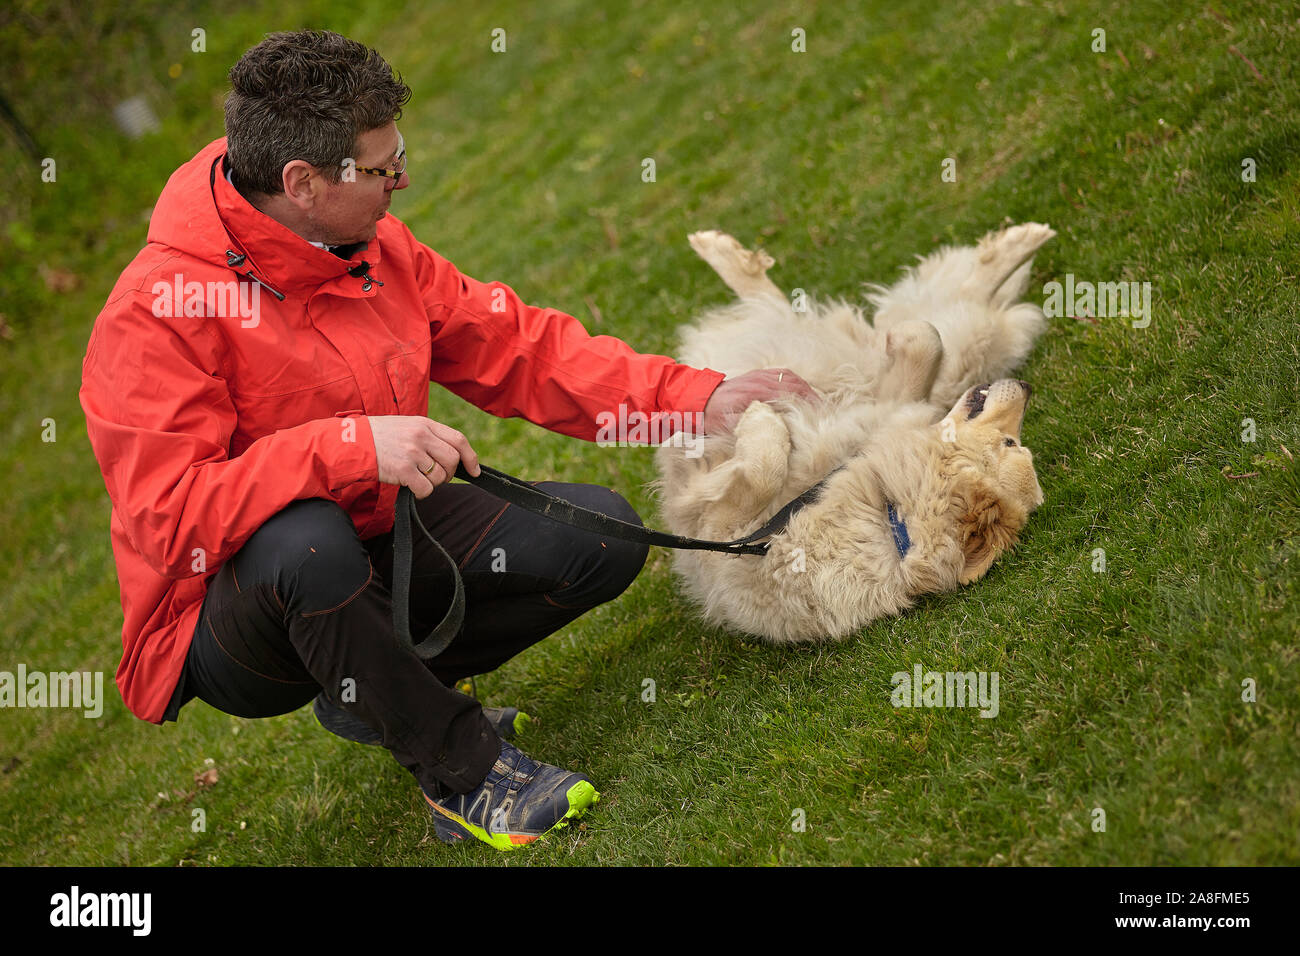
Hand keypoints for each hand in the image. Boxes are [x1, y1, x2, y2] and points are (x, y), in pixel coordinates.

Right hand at [369, 415, 480, 498]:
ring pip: (441, 476)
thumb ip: (428, 436)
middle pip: (453, 460)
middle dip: (450, 473)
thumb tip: (451, 455)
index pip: (458, 439)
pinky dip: (423, 493)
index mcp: (424, 424)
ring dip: (434, 483)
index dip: (471, 457)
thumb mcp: (406, 426)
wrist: (351, 443)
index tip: (474, 470)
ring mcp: (412, 453)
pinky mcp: (403, 470)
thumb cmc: (379, 437)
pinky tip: (412, 488)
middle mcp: (421, 436)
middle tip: (437, 477)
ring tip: (419, 479)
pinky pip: (426, 489)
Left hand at [702, 368, 817, 434]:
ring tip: (817, 402)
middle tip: (824, 411)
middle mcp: (761, 381)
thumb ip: (754, 426)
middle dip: (811, 398)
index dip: (806, 406)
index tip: (818, 416)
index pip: (789, 397)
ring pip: (791, 378)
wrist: (698, 399)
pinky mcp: (758, 374)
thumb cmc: (714, 417)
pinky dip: (796, 382)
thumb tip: (775, 432)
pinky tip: (802, 390)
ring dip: (806, 389)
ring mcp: (760, 375)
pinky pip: (783, 374)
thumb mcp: (733, 426)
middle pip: (795, 386)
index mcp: (757, 393)